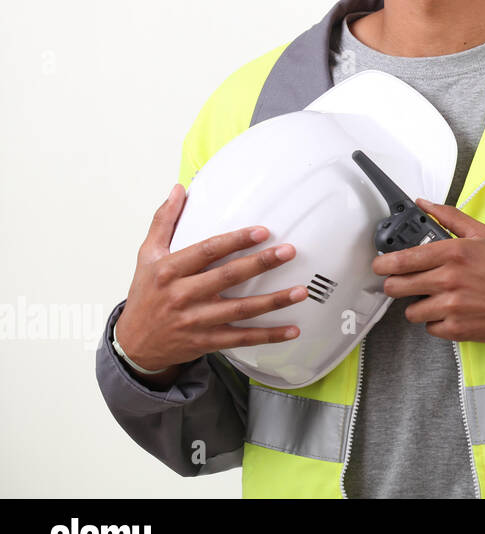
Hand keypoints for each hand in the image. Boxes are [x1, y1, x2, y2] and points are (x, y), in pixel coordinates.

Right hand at [115, 184, 308, 376]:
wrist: (134, 344)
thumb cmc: (145, 295)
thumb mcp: (147, 255)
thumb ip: (164, 221)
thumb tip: (178, 189)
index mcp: (169, 270)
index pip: (207, 251)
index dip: (236, 240)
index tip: (263, 232)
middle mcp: (182, 295)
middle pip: (227, 277)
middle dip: (260, 264)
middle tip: (288, 252)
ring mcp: (195, 321)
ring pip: (240, 310)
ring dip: (273, 301)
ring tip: (300, 290)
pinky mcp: (206, 342)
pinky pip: (241, 338)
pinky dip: (268, 335)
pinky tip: (292, 329)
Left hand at [374, 199, 484, 355]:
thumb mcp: (484, 234)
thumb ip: (450, 217)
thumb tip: (424, 204)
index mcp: (455, 253)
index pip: (404, 259)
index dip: (384, 262)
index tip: (379, 264)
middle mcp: (450, 279)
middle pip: (397, 287)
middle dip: (396, 284)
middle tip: (405, 282)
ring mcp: (452, 306)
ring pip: (411, 311)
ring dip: (419, 305)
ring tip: (438, 297)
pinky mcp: (456, 329)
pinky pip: (429, 327)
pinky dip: (436, 321)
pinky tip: (452, 311)